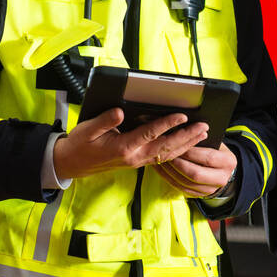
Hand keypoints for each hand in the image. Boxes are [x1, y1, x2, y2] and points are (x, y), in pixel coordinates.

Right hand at [53, 108, 207, 181]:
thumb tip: (120, 112)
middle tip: (204, 126)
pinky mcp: (138, 161)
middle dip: (186, 136)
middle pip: (166, 146)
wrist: (73, 164)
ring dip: (186, 144)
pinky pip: (162, 157)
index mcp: (123, 147)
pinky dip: (177, 150)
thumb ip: (105, 120)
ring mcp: (138, 161)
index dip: (167, 124)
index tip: (182, 115)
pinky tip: (187, 144)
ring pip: (167, 153)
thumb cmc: (80, 144)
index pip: (150, 133)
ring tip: (202, 134)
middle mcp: (134, 156)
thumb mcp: (88, 129)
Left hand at [156, 144, 236, 197]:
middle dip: (178, 164)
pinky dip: (169, 179)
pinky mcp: (200, 195)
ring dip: (170, 172)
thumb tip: (182, 133)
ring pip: (186, 183)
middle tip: (165, 154)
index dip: (190, 152)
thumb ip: (203, 140)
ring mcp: (211, 189)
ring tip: (160, 160)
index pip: (208, 158)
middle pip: (196, 174)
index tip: (177, 143)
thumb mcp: (216, 142)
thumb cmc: (216, 150)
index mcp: (228, 162)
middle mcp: (222, 178)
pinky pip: (182, 188)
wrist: (223, 169)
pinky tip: (162, 170)